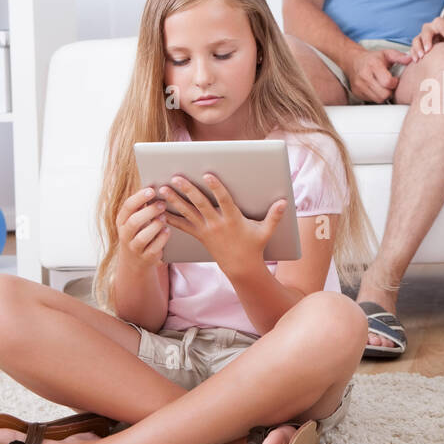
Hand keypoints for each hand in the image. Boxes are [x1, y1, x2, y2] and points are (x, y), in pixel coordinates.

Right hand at [115, 187, 169, 270]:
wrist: (135, 261)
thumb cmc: (138, 232)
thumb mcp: (134, 219)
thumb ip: (141, 206)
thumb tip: (154, 185)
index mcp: (121, 221)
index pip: (127, 207)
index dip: (139, 197)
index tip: (152, 190)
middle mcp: (125, 235)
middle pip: (134, 222)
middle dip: (149, 211)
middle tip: (162, 204)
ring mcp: (135, 248)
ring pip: (143, 237)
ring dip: (156, 225)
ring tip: (164, 217)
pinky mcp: (146, 258)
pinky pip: (155, 248)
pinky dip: (162, 238)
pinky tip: (167, 230)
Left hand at [158, 173, 287, 276]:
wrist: (241, 268)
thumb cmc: (254, 246)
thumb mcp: (266, 231)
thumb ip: (274, 216)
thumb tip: (284, 202)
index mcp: (233, 220)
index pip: (224, 201)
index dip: (216, 187)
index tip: (207, 175)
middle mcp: (217, 224)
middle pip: (200, 204)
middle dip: (188, 190)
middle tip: (176, 178)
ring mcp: (206, 231)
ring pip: (188, 213)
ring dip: (174, 200)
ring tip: (162, 189)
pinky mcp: (199, 236)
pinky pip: (182, 226)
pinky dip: (171, 218)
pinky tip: (159, 210)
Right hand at [347, 47, 411, 102]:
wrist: (354, 61)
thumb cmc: (373, 58)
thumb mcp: (387, 53)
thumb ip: (399, 56)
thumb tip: (411, 59)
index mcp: (373, 65)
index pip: (387, 82)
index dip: (395, 83)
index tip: (395, 79)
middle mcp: (364, 76)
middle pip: (383, 94)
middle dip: (390, 91)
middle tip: (390, 85)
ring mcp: (359, 85)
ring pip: (378, 99)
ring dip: (384, 95)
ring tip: (384, 87)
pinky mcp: (357, 92)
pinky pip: (371, 100)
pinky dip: (376, 97)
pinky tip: (377, 89)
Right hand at [410, 16, 443, 60]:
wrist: (441, 38)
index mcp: (440, 24)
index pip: (443, 26)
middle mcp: (429, 28)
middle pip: (426, 30)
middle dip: (427, 40)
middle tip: (429, 49)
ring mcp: (421, 36)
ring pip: (416, 39)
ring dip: (418, 48)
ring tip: (422, 57)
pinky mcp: (416, 44)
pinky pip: (412, 48)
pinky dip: (413, 54)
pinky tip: (415, 61)